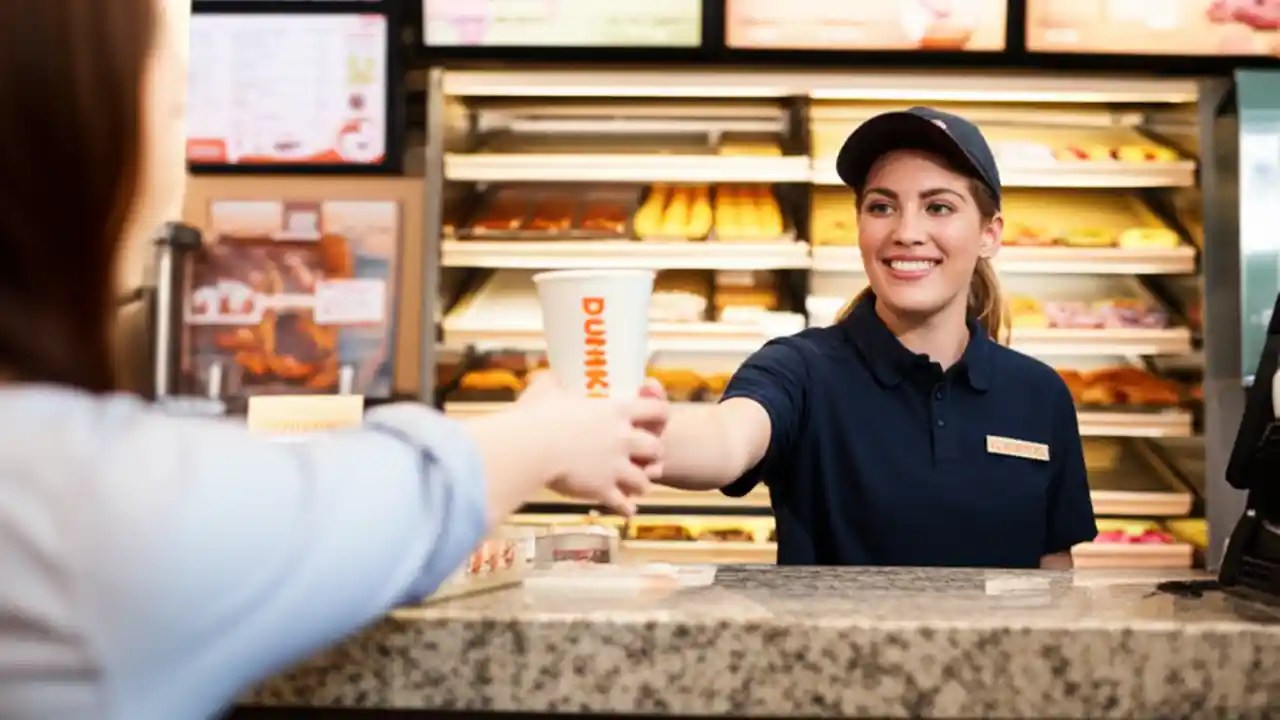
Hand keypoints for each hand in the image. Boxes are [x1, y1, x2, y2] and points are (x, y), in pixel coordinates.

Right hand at [517, 373, 667, 516]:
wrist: (529, 448)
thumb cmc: (536, 415)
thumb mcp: (546, 388)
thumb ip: (553, 382)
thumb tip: (550, 376)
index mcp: (616, 411)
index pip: (658, 411)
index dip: (661, 416)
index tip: (657, 419)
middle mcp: (623, 439)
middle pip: (657, 449)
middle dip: (654, 454)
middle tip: (646, 457)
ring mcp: (615, 466)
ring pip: (645, 481)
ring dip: (642, 483)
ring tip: (636, 486)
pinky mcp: (602, 489)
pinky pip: (623, 504)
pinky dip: (626, 508)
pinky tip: (625, 509)